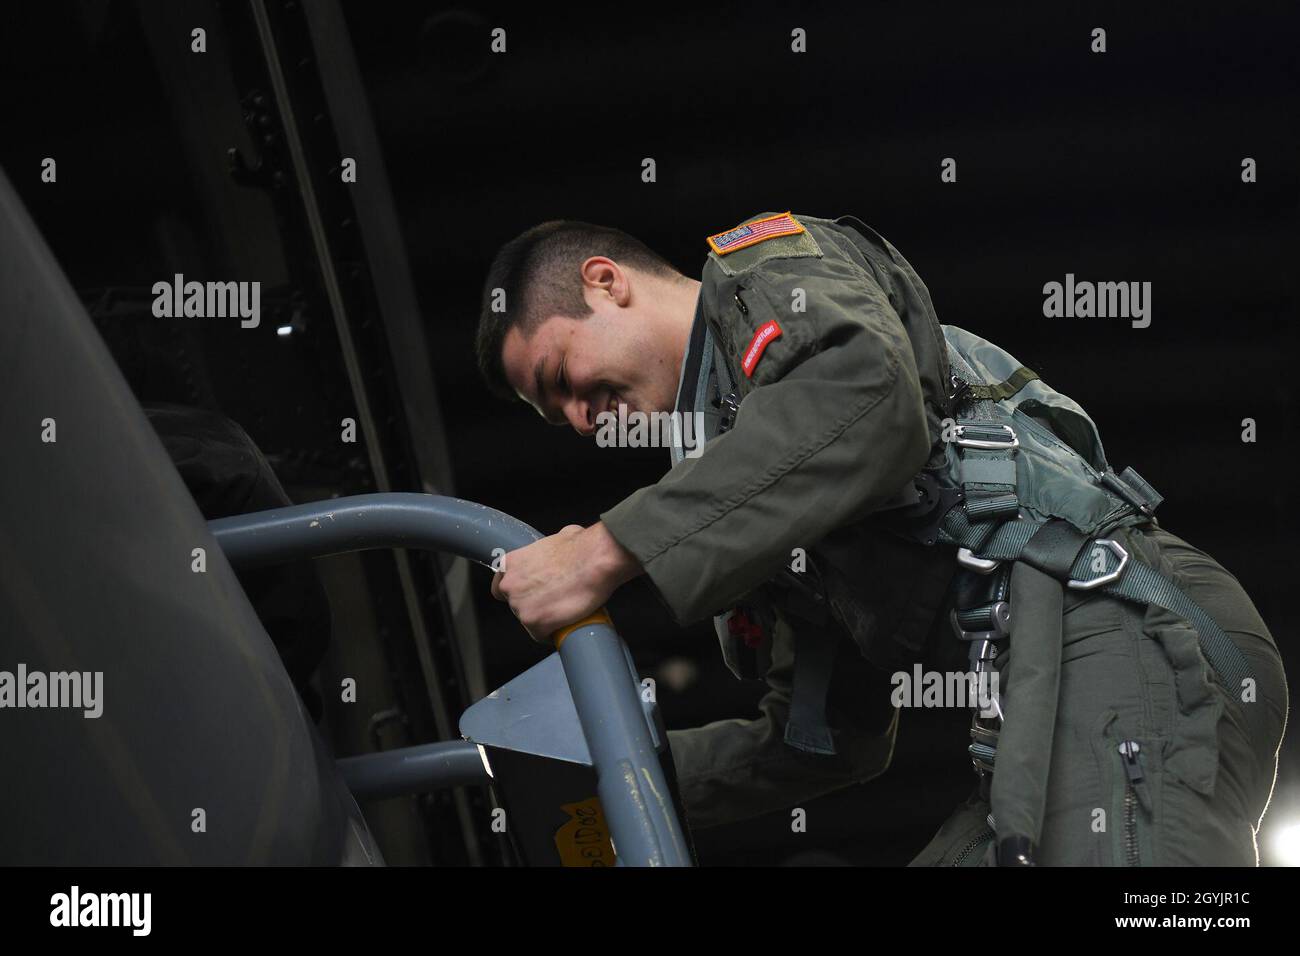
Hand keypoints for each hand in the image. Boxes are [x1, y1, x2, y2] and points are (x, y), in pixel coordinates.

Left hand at [490, 521, 641, 641]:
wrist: (597, 559)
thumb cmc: (582, 546)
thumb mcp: (558, 537)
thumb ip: (549, 549)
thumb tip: (561, 549)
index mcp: (511, 563)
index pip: (501, 587)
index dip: (518, 592)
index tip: (531, 595)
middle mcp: (510, 585)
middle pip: (516, 605)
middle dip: (534, 605)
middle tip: (554, 602)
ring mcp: (520, 606)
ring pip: (529, 621)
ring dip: (543, 620)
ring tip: (563, 613)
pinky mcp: (535, 624)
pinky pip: (540, 635)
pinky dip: (551, 634)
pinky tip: (564, 627)